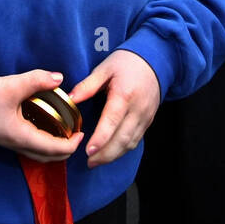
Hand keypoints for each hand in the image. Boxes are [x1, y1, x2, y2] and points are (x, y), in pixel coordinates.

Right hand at [0, 70, 83, 163]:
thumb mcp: (12, 86)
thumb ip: (37, 80)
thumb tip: (59, 78)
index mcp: (22, 137)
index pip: (54, 149)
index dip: (71, 144)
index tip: (82, 132)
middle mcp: (17, 144)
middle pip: (47, 157)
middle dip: (66, 150)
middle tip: (76, 134)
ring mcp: (9, 142)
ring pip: (38, 153)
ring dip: (54, 147)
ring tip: (64, 131)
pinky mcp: (4, 136)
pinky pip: (29, 146)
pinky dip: (42, 141)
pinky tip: (44, 125)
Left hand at [69, 49, 159, 167]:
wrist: (154, 60)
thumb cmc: (126, 63)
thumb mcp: (105, 68)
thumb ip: (87, 85)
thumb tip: (70, 99)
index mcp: (124, 95)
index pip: (112, 121)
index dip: (101, 138)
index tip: (89, 151)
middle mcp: (137, 109)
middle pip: (122, 139)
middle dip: (105, 154)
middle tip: (89, 163)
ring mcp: (145, 117)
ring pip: (130, 143)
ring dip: (113, 156)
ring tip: (96, 162)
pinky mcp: (148, 121)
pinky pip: (136, 140)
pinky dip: (123, 150)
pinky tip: (110, 153)